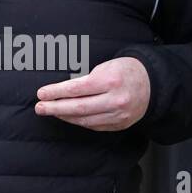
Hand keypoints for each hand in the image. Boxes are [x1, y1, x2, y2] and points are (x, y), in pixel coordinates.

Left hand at [34, 57, 149, 130]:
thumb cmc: (125, 71)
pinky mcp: (119, 125)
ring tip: (51, 111)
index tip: (41, 93)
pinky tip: (68, 116)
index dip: (56, 92)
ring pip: (84, 120)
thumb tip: (63, 92)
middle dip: (55, 108)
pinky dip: (78, 121)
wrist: (152, 84)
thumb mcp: (106, 66)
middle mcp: (115, 100)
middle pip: (78, 107)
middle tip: (39, 107)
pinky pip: (94, 125)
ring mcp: (118, 115)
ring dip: (65, 116)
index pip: (76, 89)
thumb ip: (87, 80)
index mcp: (110, 81)